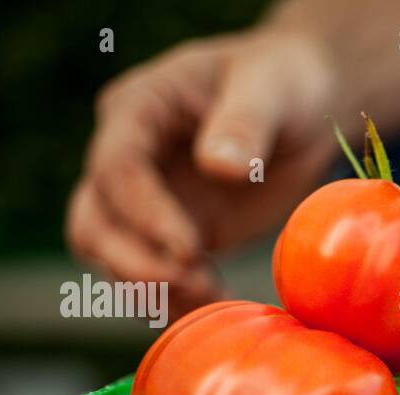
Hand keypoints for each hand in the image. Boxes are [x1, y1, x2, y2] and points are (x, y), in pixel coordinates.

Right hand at [65, 27, 342, 312]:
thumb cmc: (284, 82)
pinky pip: (153, 276)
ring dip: (152, 288)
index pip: (117, 169)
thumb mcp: (272, 88)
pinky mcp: (173, 234)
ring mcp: (145, 201)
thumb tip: (218, 167)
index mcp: (137, 109)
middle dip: (136, 263)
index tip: (190, 249)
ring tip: (211, 297)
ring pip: (112, 256)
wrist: (304, 107)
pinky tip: (214, 307)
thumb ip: (245, 122)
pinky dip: (174, 300)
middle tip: (197, 284)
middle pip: (95, 222)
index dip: (145, 215)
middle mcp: (127, 157)